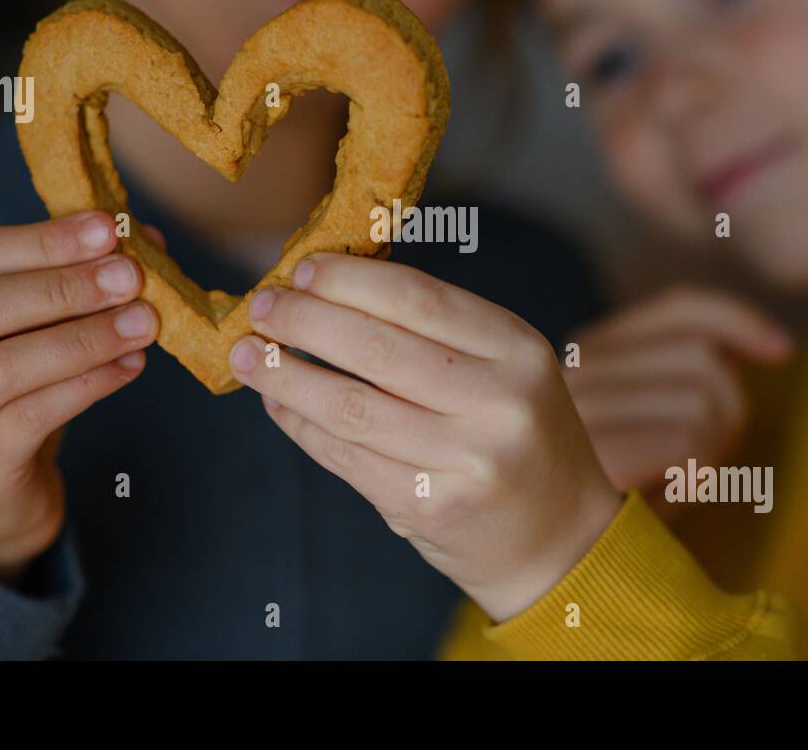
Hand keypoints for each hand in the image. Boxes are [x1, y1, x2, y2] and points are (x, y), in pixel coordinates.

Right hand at [0, 211, 163, 585]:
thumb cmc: (11, 390)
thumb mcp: (33, 328)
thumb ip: (77, 280)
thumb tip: (148, 240)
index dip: (40, 239)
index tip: (103, 228)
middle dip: (64, 287)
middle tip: (129, 277)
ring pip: (7, 366)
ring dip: (85, 338)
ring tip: (143, 323)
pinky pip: (34, 415)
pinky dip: (90, 385)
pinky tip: (131, 366)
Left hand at [227, 253, 623, 622]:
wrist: (557, 538)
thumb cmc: (515, 437)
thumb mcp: (504, 368)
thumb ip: (433, 331)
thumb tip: (324, 288)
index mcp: (519, 349)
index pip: (419, 299)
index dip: (350, 280)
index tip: (301, 269)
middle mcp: (500, 402)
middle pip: (379, 349)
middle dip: (306, 321)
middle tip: (261, 306)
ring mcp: (466, 461)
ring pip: (351, 407)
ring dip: (287, 376)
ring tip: (249, 355)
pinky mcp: (430, 508)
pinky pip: (346, 457)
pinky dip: (301, 426)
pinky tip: (278, 403)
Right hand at [562, 286, 791, 505]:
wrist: (552, 568)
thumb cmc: (610, 499)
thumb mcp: (644, 423)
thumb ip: (682, 374)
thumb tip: (759, 346)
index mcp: (584, 351)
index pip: (679, 308)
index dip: (738, 320)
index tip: (782, 350)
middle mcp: (574, 369)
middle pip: (703, 358)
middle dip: (730, 409)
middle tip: (703, 458)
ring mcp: (579, 409)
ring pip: (703, 400)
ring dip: (713, 447)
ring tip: (678, 478)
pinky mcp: (591, 450)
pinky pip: (688, 444)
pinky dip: (696, 476)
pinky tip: (667, 498)